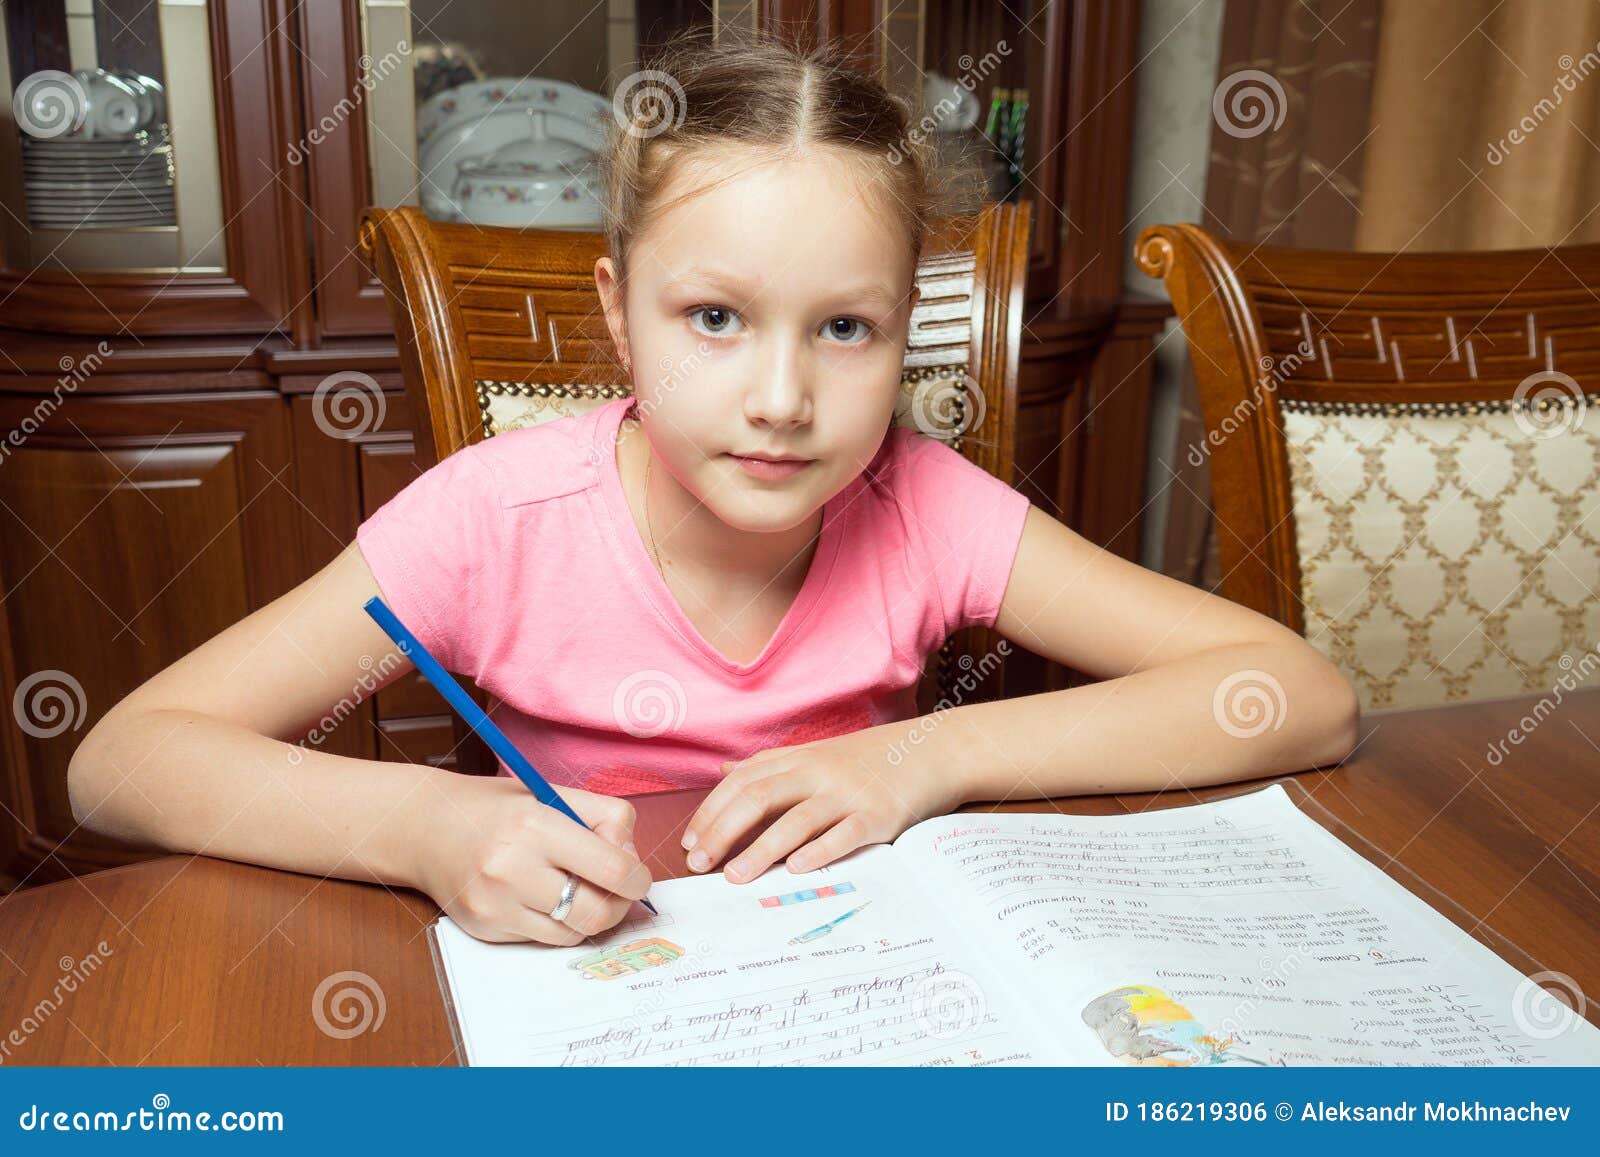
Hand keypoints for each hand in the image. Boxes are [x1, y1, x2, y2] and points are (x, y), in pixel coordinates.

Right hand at [418, 776, 653, 944]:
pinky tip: (550, 899)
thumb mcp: (553, 793)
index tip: (638, 875)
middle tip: (620, 890)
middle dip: (620, 904)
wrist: (426, 829)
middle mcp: (512, 869)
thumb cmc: (498, 810)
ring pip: (574, 932)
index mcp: (534, 826)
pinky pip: (546, 940)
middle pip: (596, 911)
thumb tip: (631, 857)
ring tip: (586, 891)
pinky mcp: (486, 929)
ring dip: (592, 916)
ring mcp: (496, 905)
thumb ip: (604, 816)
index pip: (610, 867)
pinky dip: (560, 924)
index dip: (636, 877)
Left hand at [681, 721, 966, 882]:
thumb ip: (769, 765)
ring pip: (796, 820)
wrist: (930, 752)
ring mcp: (848, 794)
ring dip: (761, 849)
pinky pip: (844, 834)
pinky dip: (819, 851)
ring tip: (736, 876)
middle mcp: (818, 773)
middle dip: (723, 831)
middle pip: (759, 797)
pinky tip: (795, 870)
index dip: (711, 812)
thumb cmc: (865, 760)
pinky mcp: (877, 815)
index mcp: (798, 760)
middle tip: (700, 863)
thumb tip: (722, 772)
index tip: (689, 843)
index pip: (742, 782)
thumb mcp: (814, 754)